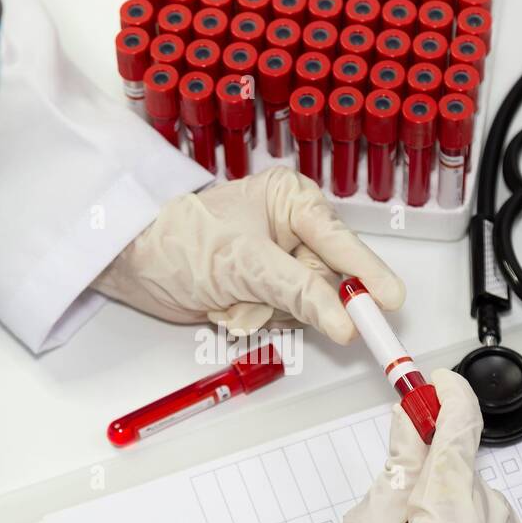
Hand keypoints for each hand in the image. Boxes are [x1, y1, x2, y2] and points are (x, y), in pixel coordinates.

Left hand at [91, 167, 404, 343]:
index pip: (341, 242)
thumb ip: (300, 292)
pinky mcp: (262, 293)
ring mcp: (278, 264)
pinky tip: (230, 308)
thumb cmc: (180, 240)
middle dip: (307, 299)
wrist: (131, 263)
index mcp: (293, 200)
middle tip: (299, 313)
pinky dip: (258, 322)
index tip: (390, 302)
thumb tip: (343, 319)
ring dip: (275, 313)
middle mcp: (292, 230)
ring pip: (307, 305)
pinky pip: (283, 320)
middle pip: (330, 278)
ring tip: (236, 298)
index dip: (367, 274)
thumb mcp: (247, 263)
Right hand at [321, 369, 521, 522]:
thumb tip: (412, 420)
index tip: (436, 383)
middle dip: (432, 480)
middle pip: (464, 476)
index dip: (447, 399)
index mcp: (453, 520)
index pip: (459, 434)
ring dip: (451, 512)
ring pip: (480, 507)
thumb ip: (397, 469)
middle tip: (393, 517)